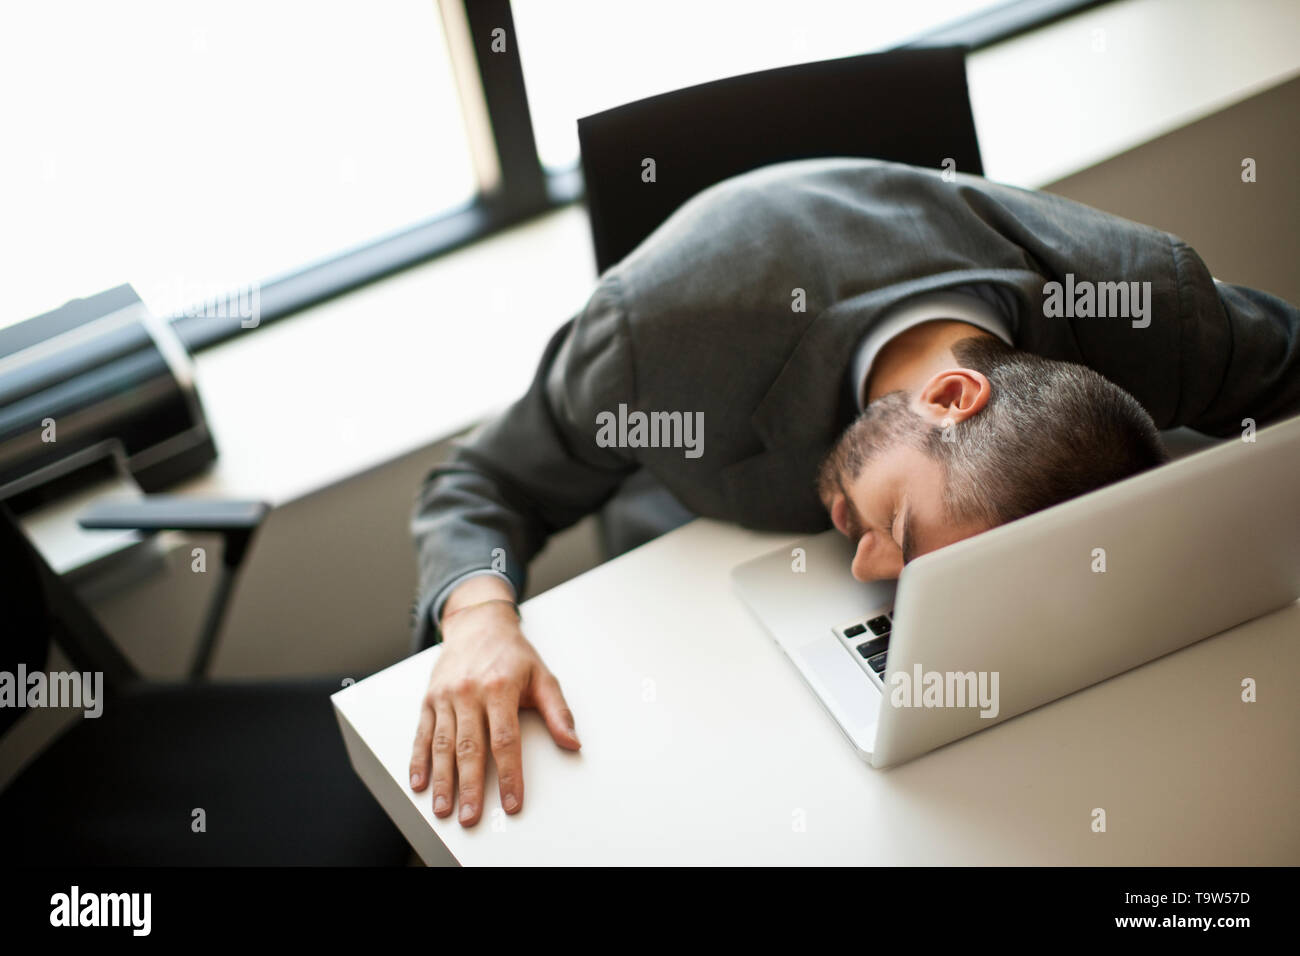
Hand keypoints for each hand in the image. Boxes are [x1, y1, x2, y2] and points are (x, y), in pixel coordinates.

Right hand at [409, 580, 580, 825]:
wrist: (478, 624)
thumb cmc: (512, 653)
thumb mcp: (542, 676)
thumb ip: (557, 711)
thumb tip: (573, 742)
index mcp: (500, 687)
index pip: (505, 739)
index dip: (509, 774)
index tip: (511, 802)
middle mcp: (469, 692)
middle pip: (470, 747)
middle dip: (469, 786)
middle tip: (471, 816)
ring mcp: (446, 696)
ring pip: (442, 744)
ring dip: (442, 780)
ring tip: (443, 808)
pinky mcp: (429, 698)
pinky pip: (421, 733)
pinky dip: (418, 760)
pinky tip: (420, 782)